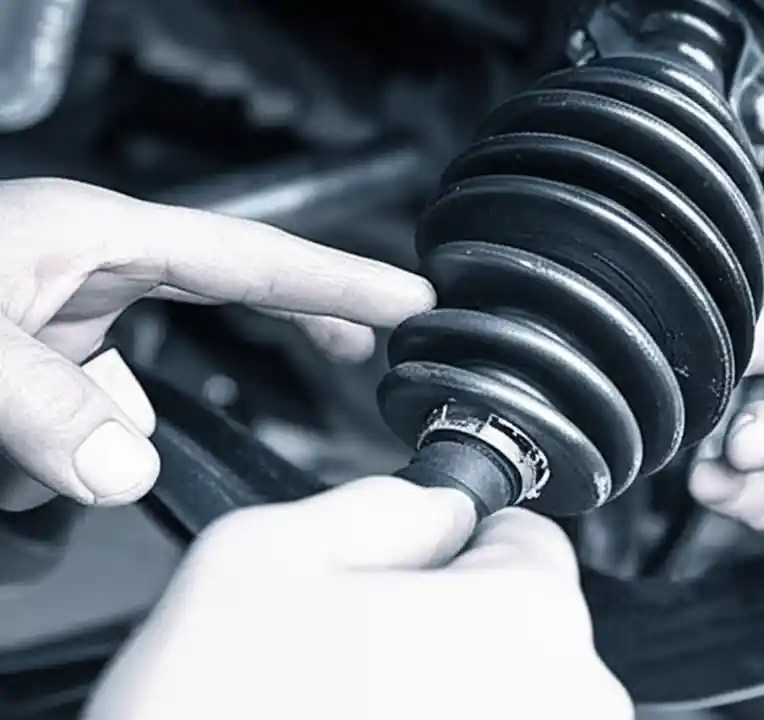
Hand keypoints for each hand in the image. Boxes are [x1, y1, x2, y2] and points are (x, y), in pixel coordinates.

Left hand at [0, 178, 433, 505]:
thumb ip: (42, 399)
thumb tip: (129, 467)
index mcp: (93, 234)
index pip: (250, 256)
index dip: (339, 279)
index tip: (410, 300)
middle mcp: (86, 269)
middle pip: (227, 301)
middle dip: (294, 325)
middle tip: (368, 346)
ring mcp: (58, 314)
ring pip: (123, 401)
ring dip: (81, 443)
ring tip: (16, 459)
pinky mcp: (31, 358)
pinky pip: (76, 423)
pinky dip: (42, 460)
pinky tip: (4, 463)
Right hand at [85, 477, 632, 719]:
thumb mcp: (254, 561)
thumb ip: (375, 509)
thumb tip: (438, 505)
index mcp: (525, 612)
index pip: (522, 541)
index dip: (446, 554)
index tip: (396, 587)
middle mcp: (572, 696)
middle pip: (517, 629)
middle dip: (441, 635)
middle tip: (344, 669)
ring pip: (505, 697)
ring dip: (442, 701)